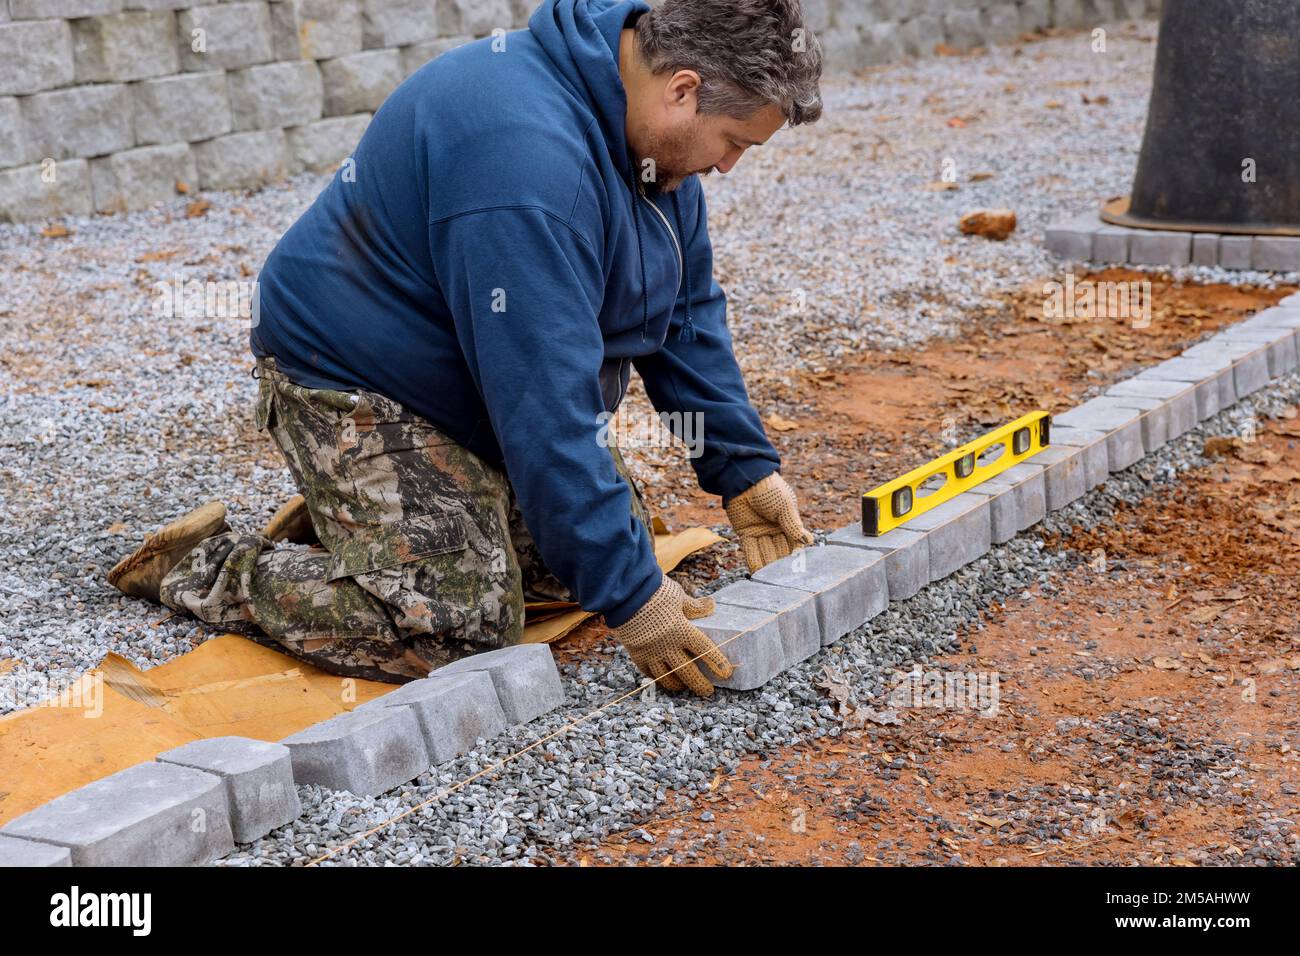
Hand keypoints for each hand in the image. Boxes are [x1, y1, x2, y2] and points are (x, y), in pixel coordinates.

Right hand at [612, 577, 732, 695]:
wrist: (625, 593)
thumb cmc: (654, 591)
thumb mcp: (678, 596)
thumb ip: (694, 606)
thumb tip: (711, 605)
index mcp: (682, 630)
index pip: (705, 651)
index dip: (717, 663)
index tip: (726, 673)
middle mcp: (668, 646)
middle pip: (688, 671)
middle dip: (700, 684)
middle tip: (708, 691)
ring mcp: (651, 652)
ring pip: (667, 677)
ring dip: (678, 685)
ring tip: (685, 688)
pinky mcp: (636, 653)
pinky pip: (648, 672)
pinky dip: (657, 677)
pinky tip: (662, 678)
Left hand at [724, 472, 814, 572]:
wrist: (745, 479)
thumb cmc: (769, 489)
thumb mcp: (785, 506)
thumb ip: (793, 525)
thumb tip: (808, 541)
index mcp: (788, 521)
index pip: (794, 542)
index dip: (796, 555)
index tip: (800, 569)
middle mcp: (775, 529)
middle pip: (780, 550)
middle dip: (782, 564)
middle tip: (786, 580)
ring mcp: (760, 532)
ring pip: (766, 552)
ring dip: (769, 566)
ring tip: (773, 581)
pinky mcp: (745, 533)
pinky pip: (751, 550)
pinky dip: (754, 561)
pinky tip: (758, 574)